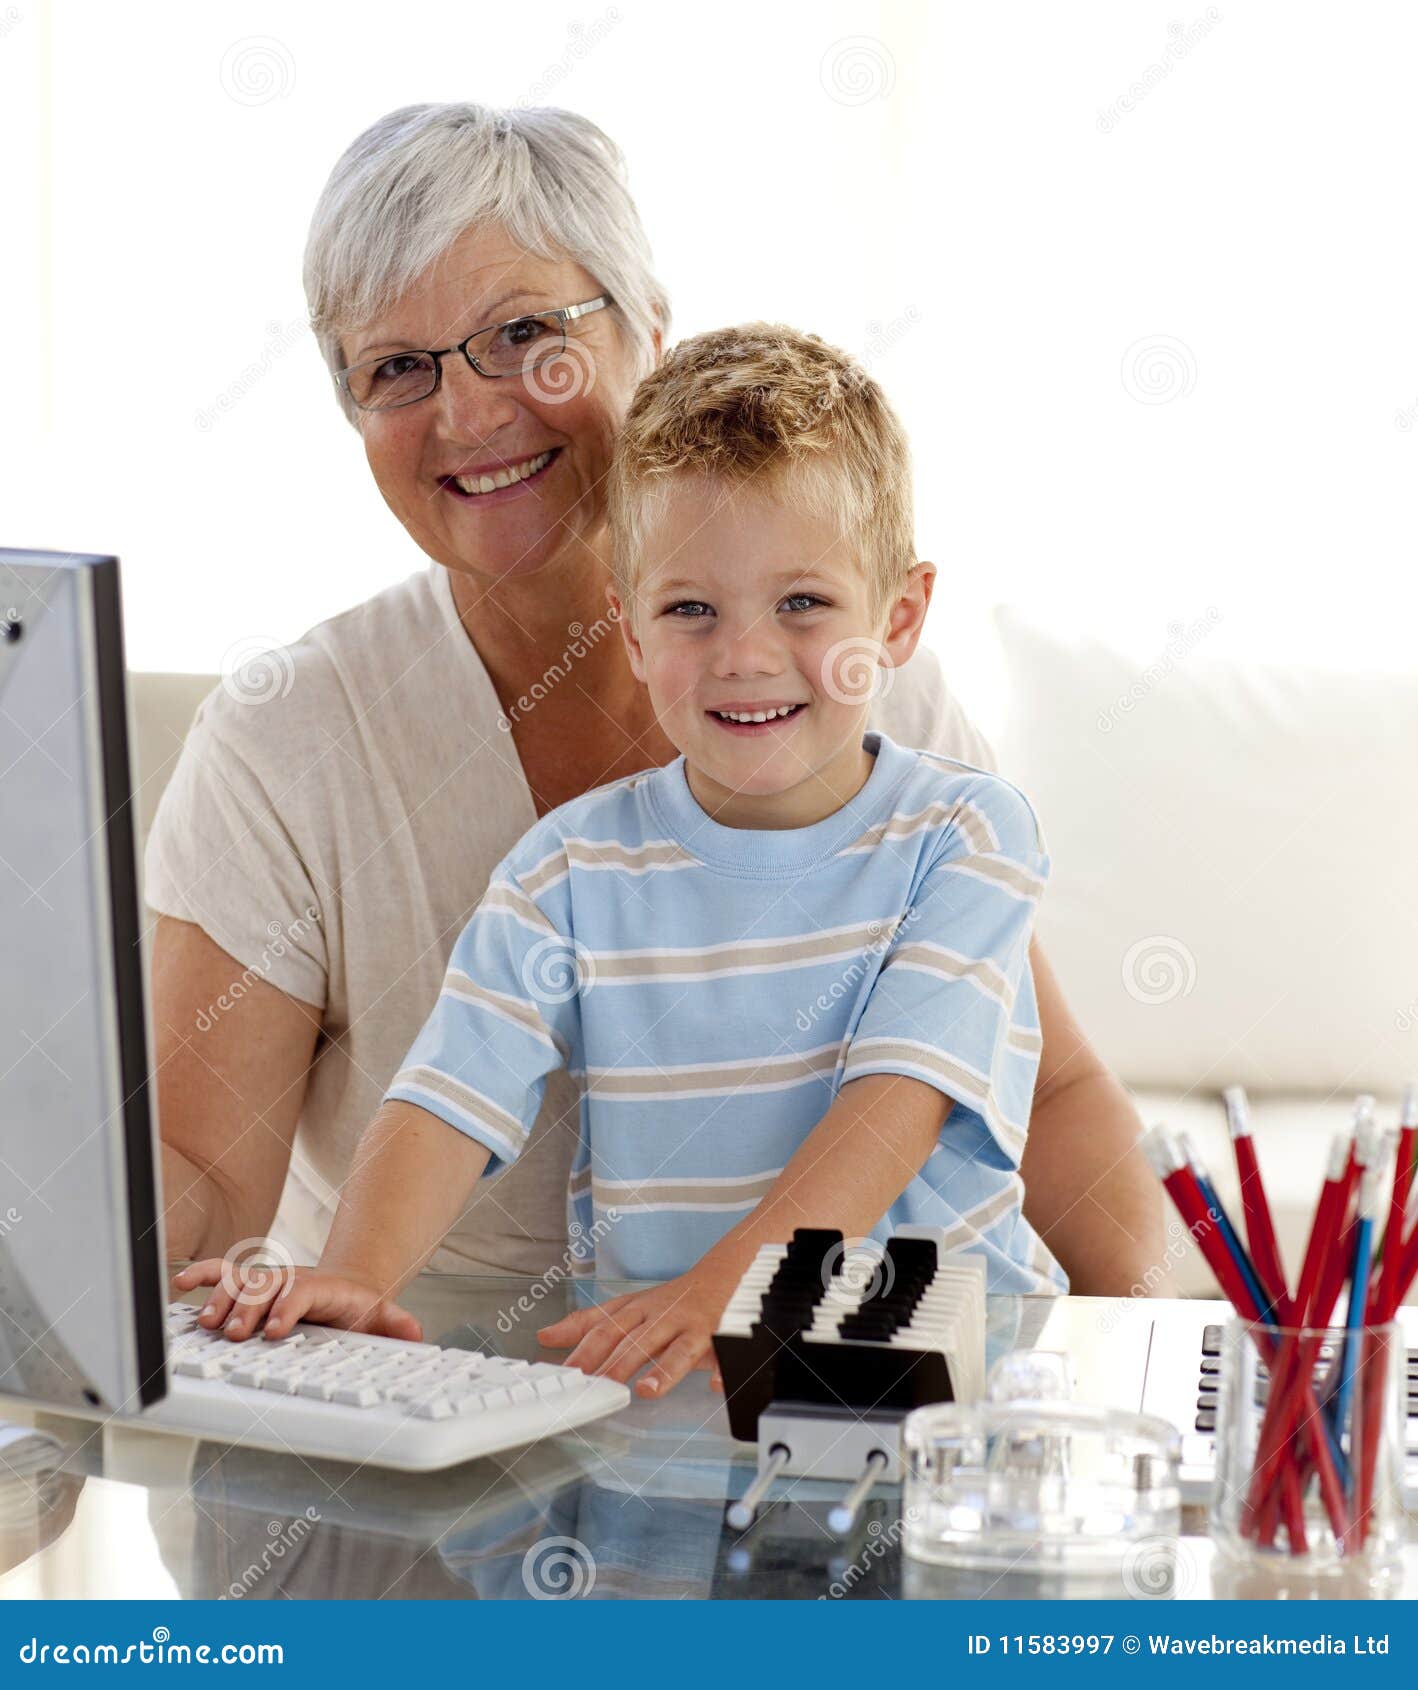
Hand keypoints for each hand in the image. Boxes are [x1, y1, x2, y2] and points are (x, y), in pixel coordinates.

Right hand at [170, 1258, 422, 1342]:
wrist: (345, 1288)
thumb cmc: (357, 1307)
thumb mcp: (381, 1315)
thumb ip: (397, 1323)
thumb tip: (416, 1332)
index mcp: (321, 1288)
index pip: (301, 1294)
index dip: (287, 1310)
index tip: (274, 1331)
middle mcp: (290, 1281)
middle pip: (265, 1289)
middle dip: (249, 1311)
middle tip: (238, 1335)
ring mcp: (268, 1281)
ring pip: (241, 1283)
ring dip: (222, 1301)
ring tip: (207, 1323)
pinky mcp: (250, 1285)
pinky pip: (222, 1274)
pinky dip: (202, 1275)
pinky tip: (181, 1284)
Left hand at [536, 1266, 735, 1398]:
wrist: (724, 1275)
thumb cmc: (670, 1300)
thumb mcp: (627, 1306)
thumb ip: (588, 1323)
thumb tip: (546, 1337)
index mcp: (639, 1310)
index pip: (608, 1328)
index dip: (587, 1350)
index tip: (569, 1372)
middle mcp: (664, 1318)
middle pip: (640, 1340)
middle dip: (619, 1363)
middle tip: (601, 1386)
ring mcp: (695, 1328)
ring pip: (680, 1349)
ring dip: (665, 1369)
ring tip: (648, 1389)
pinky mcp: (724, 1339)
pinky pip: (726, 1356)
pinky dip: (724, 1369)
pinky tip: (715, 1384)